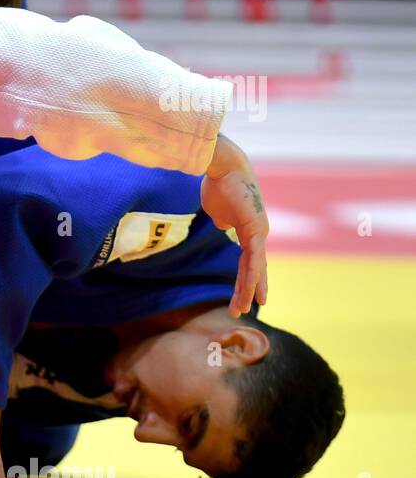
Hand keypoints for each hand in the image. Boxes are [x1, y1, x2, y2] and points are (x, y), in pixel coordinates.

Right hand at [200, 134, 269, 315]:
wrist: (224, 167)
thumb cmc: (219, 184)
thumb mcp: (218, 210)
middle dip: (250, 290)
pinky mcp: (255, 230)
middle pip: (254, 268)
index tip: (246, 296)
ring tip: (243, 308)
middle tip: (246, 310)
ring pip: (254, 268)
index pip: (249, 260)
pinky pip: (252, 259)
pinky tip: (249, 291)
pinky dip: (250, 277)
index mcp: (250, 230)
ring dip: (248, 289)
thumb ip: (223, 221)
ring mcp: (259, 232)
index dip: (247, 278)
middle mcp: (259, 233)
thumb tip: (224, 227)